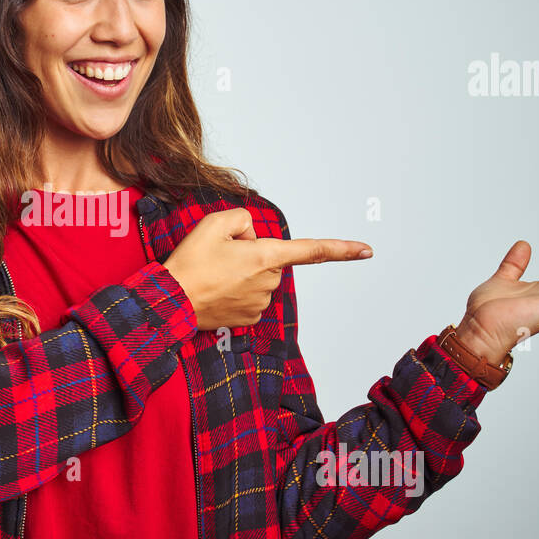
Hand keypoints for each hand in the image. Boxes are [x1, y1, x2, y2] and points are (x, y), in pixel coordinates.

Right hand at [162, 207, 372, 330]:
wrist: (170, 303)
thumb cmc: (190, 264)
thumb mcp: (213, 224)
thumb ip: (242, 220)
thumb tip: (252, 236)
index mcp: (265, 257)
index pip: (311, 251)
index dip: (342, 249)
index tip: (367, 250)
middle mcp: (269, 282)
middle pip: (270, 258)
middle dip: (251, 253)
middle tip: (219, 256)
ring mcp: (260, 303)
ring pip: (259, 277)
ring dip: (241, 272)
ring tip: (213, 274)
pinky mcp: (249, 318)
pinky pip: (250, 295)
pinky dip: (236, 289)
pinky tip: (216, 289)